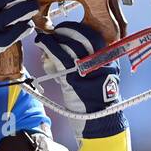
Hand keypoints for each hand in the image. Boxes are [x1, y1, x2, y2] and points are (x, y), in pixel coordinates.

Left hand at [34, 21, 130, 150]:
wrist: (100, 121)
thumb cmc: (96, 100)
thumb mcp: (97, 76)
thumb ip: (85, 61)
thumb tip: (64, 46)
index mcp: (108, 58)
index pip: (92, 34)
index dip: (76, 29)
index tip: (65, 29)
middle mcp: (100, 61)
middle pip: (80, 36)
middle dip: (64, 31)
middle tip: (53, 32)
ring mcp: (88, 68)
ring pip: (68, 44)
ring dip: (52, 38)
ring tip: (43, 39)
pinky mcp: (74, 78)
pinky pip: (59, 57)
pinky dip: (48, 47)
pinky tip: (42, 44)